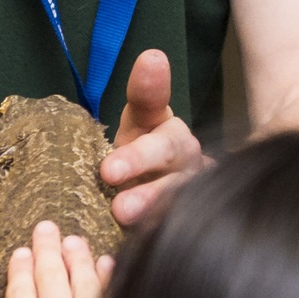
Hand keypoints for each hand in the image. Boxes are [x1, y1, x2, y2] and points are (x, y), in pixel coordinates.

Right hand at [0, 221, 110, 297]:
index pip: (21, 291)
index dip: (19, 270)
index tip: (20, 250)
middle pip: (50, 276)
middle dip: (47, 250)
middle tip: (47, 227)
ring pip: (80, 278)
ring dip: (76, 257)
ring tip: (75, 239)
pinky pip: (106, 292)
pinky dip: (106, 276)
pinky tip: (108, 263)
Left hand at [101, 48, 208, 225]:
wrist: (167, 203)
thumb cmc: (142, 157)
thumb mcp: (137, 125)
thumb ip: (144, 96)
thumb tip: (153, 57)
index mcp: (164, 126)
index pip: (155, 102)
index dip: (152, 84)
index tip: (151, 61)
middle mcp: (183, 155)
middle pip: (167, 152)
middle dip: (140, 159)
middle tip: (109, 170)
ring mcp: (189, 191)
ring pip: (173, 193)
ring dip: (148, 202)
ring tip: (122, 212)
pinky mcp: (189, 222)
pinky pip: (176, 226)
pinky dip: (156, 232)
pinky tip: (139, 240)